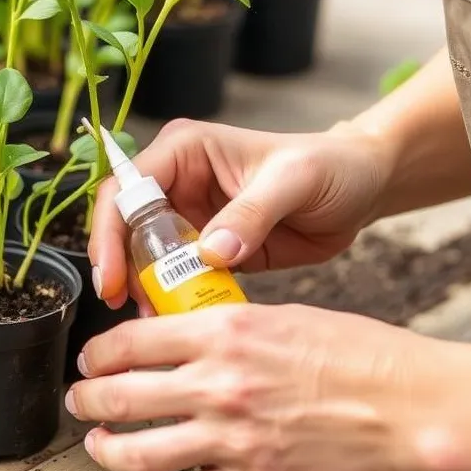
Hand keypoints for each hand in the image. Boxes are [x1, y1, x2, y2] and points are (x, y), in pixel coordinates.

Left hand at [65, 303, 439, 470]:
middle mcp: (218, 383)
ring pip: (139, 452)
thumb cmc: (356, 352)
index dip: (97, 352)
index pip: (131, 341)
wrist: (406, 404)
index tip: (90, 358)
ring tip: (98, 447)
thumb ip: (226, 326)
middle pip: (121, 396)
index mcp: (224, 332)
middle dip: (87, 400)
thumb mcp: (283, 316)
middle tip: (80, 401)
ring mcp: (233, 438)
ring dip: (106, 451)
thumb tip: (181, 336)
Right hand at [88, 119, 388, 314]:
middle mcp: (179, 180)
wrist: (361, 188)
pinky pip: (178, 277)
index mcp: (186, 150)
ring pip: (145, 256)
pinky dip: (174, 299)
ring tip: (156, 320)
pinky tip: (180, 320)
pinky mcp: (209, 249)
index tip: (113, 275)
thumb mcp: (292, 182)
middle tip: (127, 306)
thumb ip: (251, 214)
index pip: (127, 187)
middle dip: (121, 266)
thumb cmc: (329, 167)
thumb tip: (210, 252)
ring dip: (145, 288)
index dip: (109, 231)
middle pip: (125, 226)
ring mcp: (191, 216)